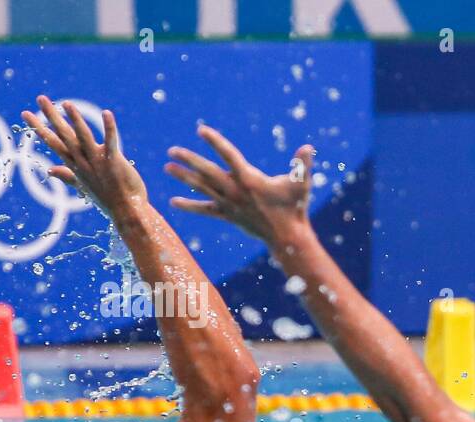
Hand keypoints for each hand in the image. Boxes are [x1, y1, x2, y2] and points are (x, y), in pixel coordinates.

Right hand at [21, 96, 146, 219]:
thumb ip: (67, 176)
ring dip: (75, 119)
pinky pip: (111, 142)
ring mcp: (97, 161)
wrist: (127, 213)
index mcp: (75, 166)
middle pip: (64, 135)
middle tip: (40, 98)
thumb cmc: (107, 200)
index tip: (26, 113)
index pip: (53, 143)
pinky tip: (107, 113)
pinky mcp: (114, 161)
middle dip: (51, 116)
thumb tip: (49, 171)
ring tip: (66, 103)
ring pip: (83, 136)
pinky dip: (109, 128)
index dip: (39, 127)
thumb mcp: (83, 187)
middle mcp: (83, 162)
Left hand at [165, 127, 312, 243]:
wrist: (287, 237)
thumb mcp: (301, 184)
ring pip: (203, 188)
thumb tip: (307, 147)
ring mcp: (230, 204)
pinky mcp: (228, 216)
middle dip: (190, 160)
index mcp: (250, 179)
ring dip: (184, 178)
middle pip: (208, 172)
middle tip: (172, 151)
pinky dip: (190, 206)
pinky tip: (173, 202)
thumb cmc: (295, 208)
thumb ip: (302, 165)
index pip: (228, 155)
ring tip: (167, 167)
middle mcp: (235, 191)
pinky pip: (205, 210)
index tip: (201, 130)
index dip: (214, 142)